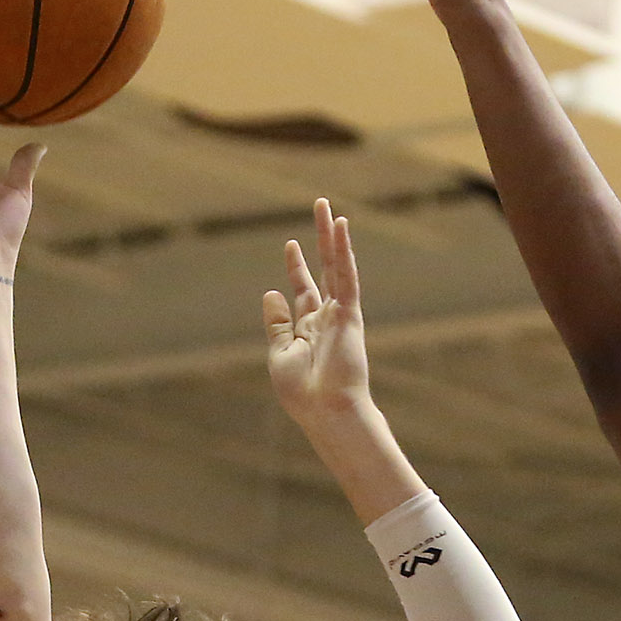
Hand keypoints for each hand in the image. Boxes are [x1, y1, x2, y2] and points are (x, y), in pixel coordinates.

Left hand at [263, 199, 375, 428]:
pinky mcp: (350, 314)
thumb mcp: (280, 354)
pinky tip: (341, 227)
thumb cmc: (302, 392)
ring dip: (332, 237)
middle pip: (323, 270)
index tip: (291, 245)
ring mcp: (340, 314)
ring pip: (336, 267)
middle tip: (319, 210)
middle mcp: (326, 317)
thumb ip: (277, 323)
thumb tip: (271, 291)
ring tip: (328, 209)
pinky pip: (347, 276)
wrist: (326, 410)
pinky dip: (344, 251)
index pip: (302, 290)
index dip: (296, 267)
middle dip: (319, 241)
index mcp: (307, 329)